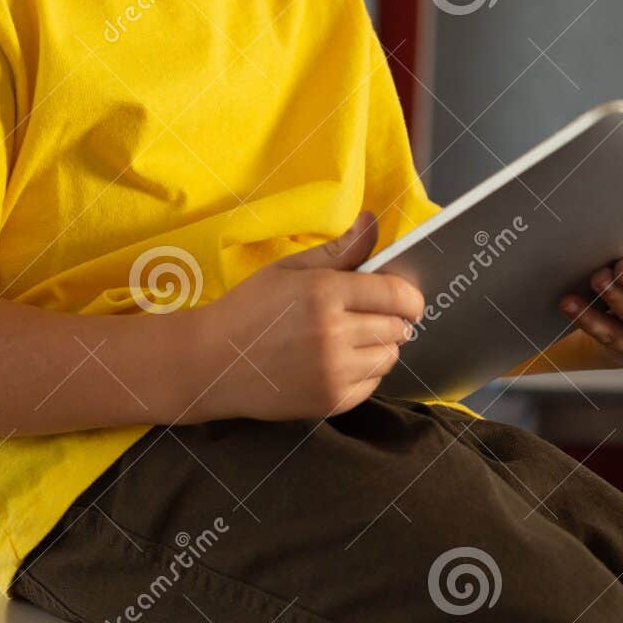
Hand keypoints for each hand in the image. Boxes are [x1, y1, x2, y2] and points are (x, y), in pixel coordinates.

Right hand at [189, 209, 425, 420]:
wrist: (212, 363)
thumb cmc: (250, 308)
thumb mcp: (290, 269)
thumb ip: (340, 249)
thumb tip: (373, 220)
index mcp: (325, 293)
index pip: (397, 294)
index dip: (410, 296)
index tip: (406, 298)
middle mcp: (334, 334)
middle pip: (398, 327)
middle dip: (392, 319)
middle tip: (366, 315)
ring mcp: (334, 372)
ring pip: (389, 356)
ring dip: (380, 346)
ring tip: (350, 338)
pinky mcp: (331, 401)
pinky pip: (373, 384)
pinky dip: (365, 372)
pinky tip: (338, 362)